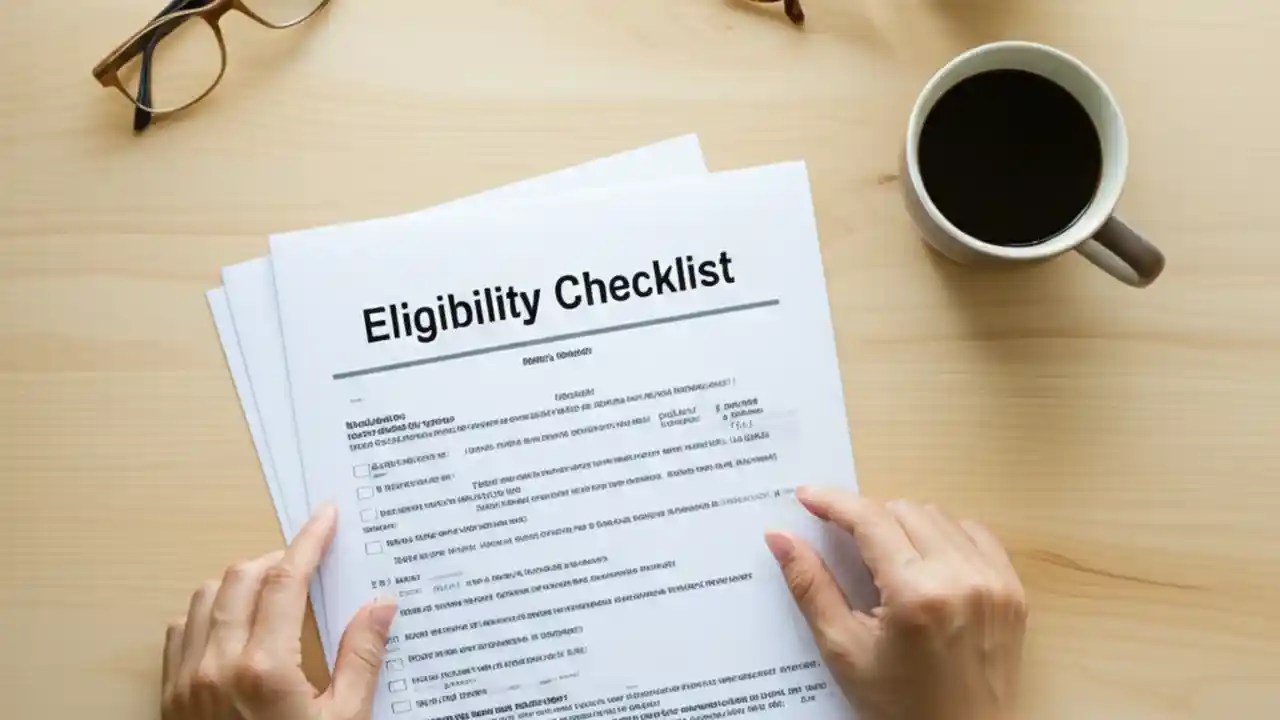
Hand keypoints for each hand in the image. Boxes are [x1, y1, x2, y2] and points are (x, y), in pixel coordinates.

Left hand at [161, 504, 397, 719]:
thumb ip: (362, 658)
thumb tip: (383, 604)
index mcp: (264, 667)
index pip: (285, 579)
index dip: (309, 540)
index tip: (326, 516)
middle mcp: (216, 664)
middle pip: (241, 576)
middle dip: (277, 558)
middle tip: (309, 563)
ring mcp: (186, 681)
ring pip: (205, 597)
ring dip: (239, 583)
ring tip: (274, 593)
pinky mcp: (169, 698)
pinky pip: (179, 631)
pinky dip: (207, 614)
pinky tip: (235, 627)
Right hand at [765, 488, 1026, 719]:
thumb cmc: (898, 706)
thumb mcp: (843, 650)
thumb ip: (810, 587)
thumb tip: (779, 536)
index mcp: (916, 595)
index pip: (870, 521)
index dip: (834, 502)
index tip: (807, 497)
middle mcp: (962, 578)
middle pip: (903, 510)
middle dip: (868, 517)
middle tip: (843, 540)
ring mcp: (994, 582)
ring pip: (939, 517)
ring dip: (905, 524)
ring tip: (884, 555)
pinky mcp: (1013, 590)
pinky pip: (976, 535)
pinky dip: (946, 536)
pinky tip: (926, 559)